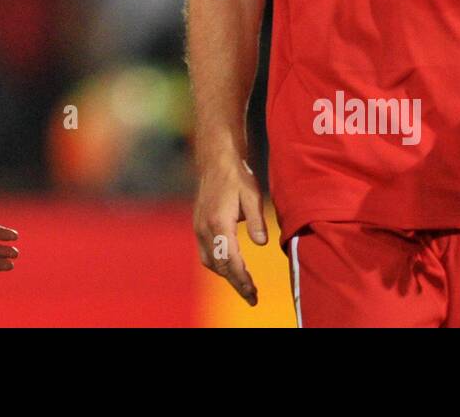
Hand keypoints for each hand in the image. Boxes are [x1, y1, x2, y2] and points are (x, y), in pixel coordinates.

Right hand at [193, 156, 266, 305]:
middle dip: (236, 284)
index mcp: (219, 222)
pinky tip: (230, 268)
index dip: (242, 279)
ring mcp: (199, 227)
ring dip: (226, 276)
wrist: (215, 161)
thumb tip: (261, 244)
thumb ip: (256, 220)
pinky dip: (218, 265)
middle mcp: (205, 228)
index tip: (253, 293)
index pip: (230, 260)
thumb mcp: (252, 195)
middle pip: (219, 265)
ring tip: (244, 286)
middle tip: (253, 298)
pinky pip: (205, 253)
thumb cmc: (237, 177)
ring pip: (210, 261)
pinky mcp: (198, 225)